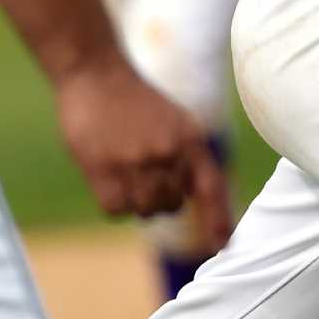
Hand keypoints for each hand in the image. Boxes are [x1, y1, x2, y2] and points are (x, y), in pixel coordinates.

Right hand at [54, 55, 233, 245]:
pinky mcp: (104, 169)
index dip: (219, 221)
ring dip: (134, 199)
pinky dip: (112, 201)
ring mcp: (135, 162)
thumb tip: (188, 199)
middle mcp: (167, 153)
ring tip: (122, 169)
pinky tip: (105, 176)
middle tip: (140, 170)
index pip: (211, 188)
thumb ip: (185, 157)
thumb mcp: (174, 121)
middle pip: (171, 205)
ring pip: (144, 210)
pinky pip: (116, 210)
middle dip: (158, 196)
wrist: (96, 72)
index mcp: (190, 139)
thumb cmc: (135, 101)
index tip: (223, 246)